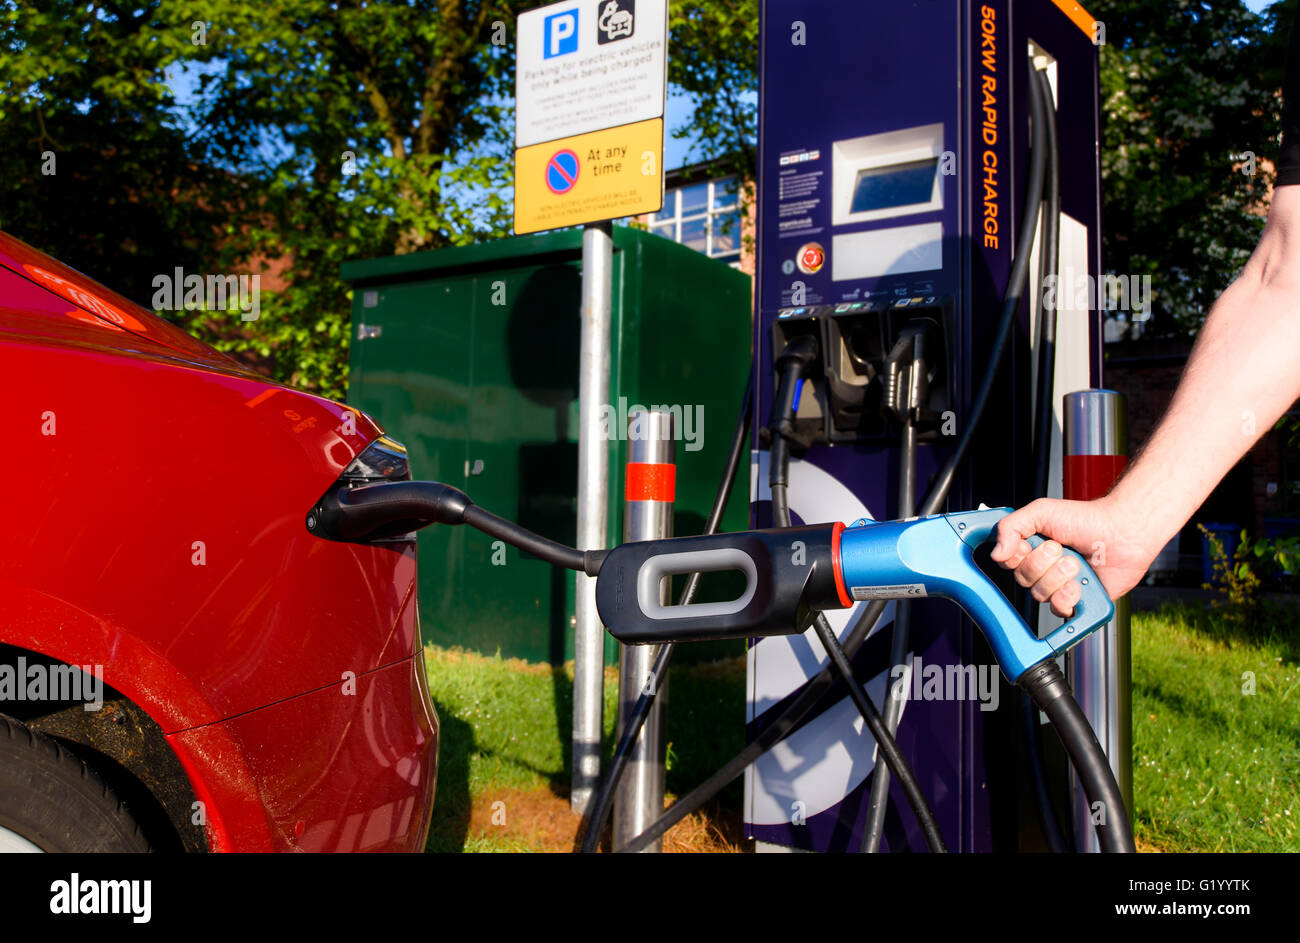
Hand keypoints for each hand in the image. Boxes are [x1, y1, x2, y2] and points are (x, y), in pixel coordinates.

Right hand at [988, 496, 1160, 617]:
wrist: (1122, 532)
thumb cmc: (1086, 519)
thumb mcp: (1041, 511)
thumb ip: (1011, 526)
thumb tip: (996, 553)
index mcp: (1030, 549)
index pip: (1006, 562)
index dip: (1017, 556)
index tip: (1030, 544)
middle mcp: (1042, 569)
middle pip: (1023, 580)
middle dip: (1043, 564)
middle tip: (1061, 549)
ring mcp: (1059, 586)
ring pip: (1041, 595)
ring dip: (1060, 577)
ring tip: (1077, 563)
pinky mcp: (1076, 600)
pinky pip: (1060, 610)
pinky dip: (1069, 597)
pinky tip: (1080, 584)